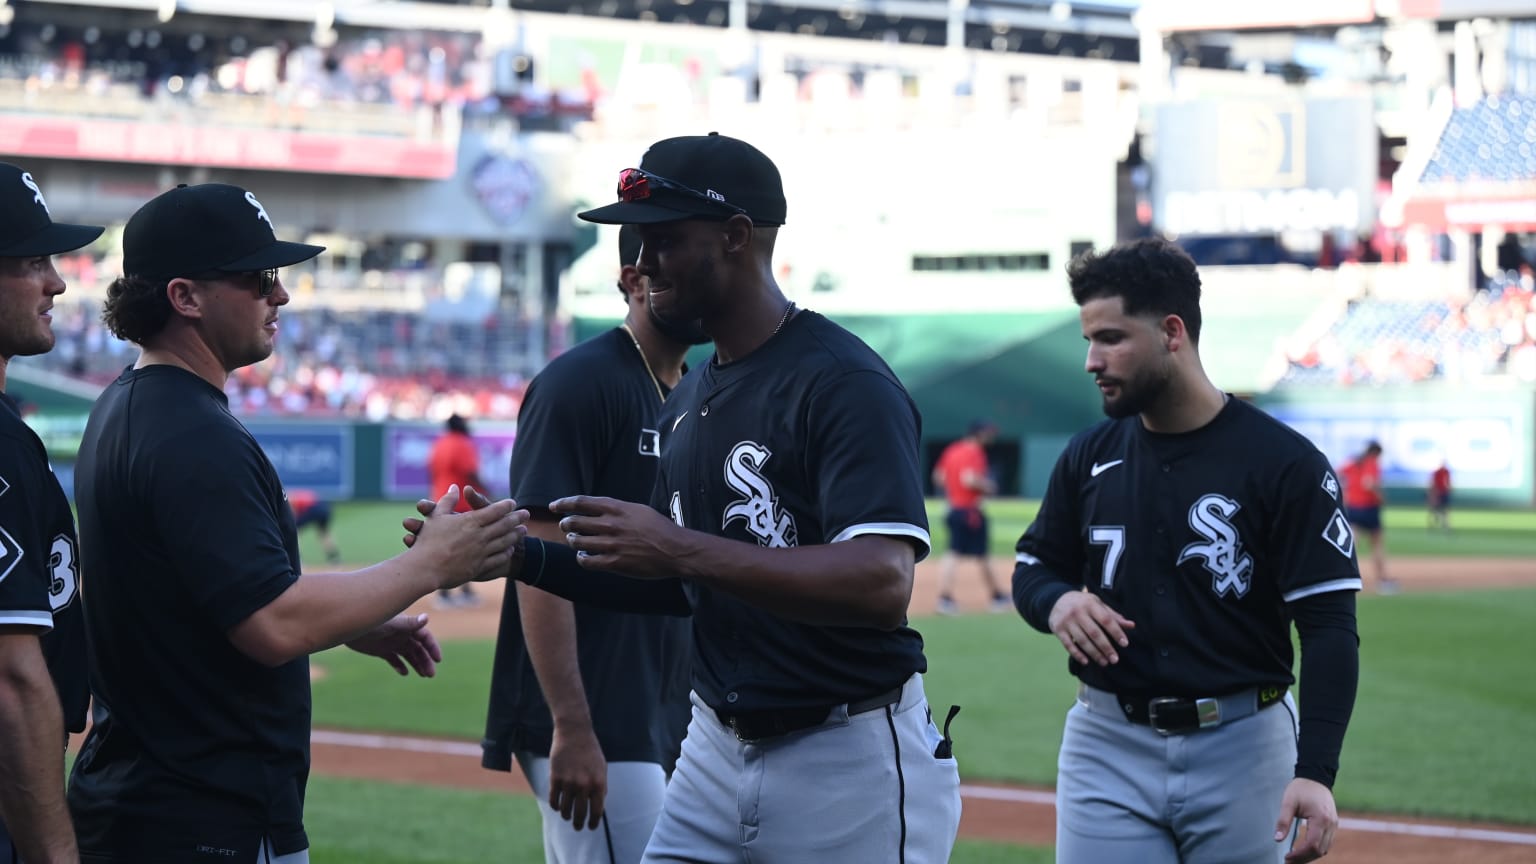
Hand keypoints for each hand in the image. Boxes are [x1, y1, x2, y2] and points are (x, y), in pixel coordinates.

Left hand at [345, 613, 442, 676]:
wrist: (349, 627)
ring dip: (417, 664)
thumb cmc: (372, 621)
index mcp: (407, 627)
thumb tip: (426, 618)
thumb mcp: (392, 624)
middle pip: (418, 649)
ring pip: (408, 655)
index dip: (432, 648)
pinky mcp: (381, 650)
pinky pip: (394, 659)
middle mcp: (401, 635)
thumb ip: (409, 623)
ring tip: (423, 675)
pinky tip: (404, 673)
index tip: (438, 660)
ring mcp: (391, 643)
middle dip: (426, 661)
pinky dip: (399, 666)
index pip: (425, 637)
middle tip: (430, 675)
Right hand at [403, 485, 526, 587]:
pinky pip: (498, 558)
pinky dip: (506, 552)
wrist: (424, 569)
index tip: (513, 503)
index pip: (494, 511)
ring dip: (515, 535)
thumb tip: (454, 487)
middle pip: (504, 525)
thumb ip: (447, 501)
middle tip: (527, 514)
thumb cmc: (427, 542)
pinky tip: (510, 549)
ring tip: (524, 530)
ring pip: (504, 541)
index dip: (505, 506)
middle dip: (517, 518)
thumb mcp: (436, 517)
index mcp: (470, 522)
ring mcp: (481, 552)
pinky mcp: (479, 567)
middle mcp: (479, 536)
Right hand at [548, 722, 607, 830]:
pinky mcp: (555, 778)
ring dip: (566, 815)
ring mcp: (568, 782)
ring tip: (567, 816)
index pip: (596, 811)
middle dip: (579, 824)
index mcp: (599, 783)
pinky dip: (555, 806)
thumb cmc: (590, 750)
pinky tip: (558, 806)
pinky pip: (554, 800)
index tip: (591, 827)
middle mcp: (584, 785)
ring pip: (565, 809)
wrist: (574, 733)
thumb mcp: (602, 768)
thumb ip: (600, 787)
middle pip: (580, 813)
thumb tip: (597, 806)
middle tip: (578, 827)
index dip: (593, 822)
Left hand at [549, 495, 684, 578]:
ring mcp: (611, 545)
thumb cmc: (659, 528)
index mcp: (617, 508)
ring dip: (572, 541)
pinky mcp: (614, 563)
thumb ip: (616, 509)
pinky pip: (586, 561)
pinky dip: (581, 558)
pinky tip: (584, 556)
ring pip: (577, 542)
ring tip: (575, 541)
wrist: (675, 550)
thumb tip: (597, 509)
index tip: (554, 506)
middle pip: (575, 522)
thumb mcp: (637, 510)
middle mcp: (611, 525)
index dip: (563, 503)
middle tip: (565, 526)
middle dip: (566, 524)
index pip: (581, 502)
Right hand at [1047, 588, 1134, 665]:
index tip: (1125, 644)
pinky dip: (1077, 654)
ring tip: (1105, 663)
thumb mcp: (1097, 604)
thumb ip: (1113, 616)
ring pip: (1082, 641)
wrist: (1055, 600)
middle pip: (1094, 633)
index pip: (1106, 620)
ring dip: (1094, 654)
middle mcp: (1077, 612)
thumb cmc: (1082, 604)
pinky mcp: (1058, 630)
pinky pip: (1068, 645)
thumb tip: (1132, 625)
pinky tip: (1086, 662)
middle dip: (1106, 647)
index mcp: (1090, 604)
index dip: (1116, 632)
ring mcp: (1066, 621)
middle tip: (1115, 659)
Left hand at [1275, 777, 1338, 862]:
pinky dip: (1316, 849)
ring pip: (1325, 849)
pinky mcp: (1333, 824)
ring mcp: (1334, 825)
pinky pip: (1327, 843)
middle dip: (1304, 858)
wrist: (1315, 777)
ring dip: (1310, 855)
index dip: (1299, 855)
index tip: (1287, 857)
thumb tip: (1277, 839)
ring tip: (1294, 857)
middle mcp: (1331, 824)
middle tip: (1289, 861)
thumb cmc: (1300, 788)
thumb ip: (1283, 821)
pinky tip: (1303, 849)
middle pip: (1320, 850)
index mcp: (1321, 819)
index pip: (1312, 845)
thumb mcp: (1288, 802)